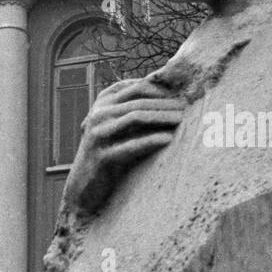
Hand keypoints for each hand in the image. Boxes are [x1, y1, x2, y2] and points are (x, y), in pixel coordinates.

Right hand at [62, 76, 186, 215]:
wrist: (84, 185)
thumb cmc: (109, 153)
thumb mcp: (118, 127)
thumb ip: (134, 110)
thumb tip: (172, 98)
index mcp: (102, 103)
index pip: (137, 86)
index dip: (161, 91)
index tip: (180, 97)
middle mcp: (98, 114)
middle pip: (139, 101)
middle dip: (166, 104)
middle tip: (186, 109)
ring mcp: (98, 134)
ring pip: (136, 116)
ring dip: (162, 117)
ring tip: (182, 120)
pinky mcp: (101, 156)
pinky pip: (132, 145)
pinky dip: (152, 140)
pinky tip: (168, 139)